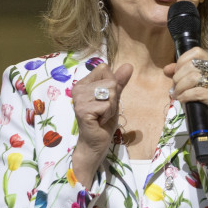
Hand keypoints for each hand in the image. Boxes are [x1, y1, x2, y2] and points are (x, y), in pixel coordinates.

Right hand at [71, 62, 133, 184]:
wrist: (96, 142)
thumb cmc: (104, 120)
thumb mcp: (114, 98)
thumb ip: (119, 82)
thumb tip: (129, 65)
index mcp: (83, 83)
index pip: (105, 68)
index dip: (112, 84)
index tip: (104, 99)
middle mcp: (78, 89)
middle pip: (110, 81)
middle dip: (113, 98)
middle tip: (104, 110)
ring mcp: (79, 99)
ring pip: (111, 92)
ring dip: (111, 107)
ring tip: (102, 115)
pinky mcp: (83, 110)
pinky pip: (107, 105)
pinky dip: (109, 114)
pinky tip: (100, 121)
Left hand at [164, 48, 207, 151]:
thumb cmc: (198, 98)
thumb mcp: (188, 82)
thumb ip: (178, 72)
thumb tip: (167, 69)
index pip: (197, 52)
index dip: (182, 61)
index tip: (176, 72)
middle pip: (193, 65)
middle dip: (178, 77)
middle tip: (174, 88)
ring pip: (194, 78)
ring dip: (180, 87)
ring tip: (177, 95)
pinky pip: (196, 92)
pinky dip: (185, 96)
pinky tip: (182, 100)